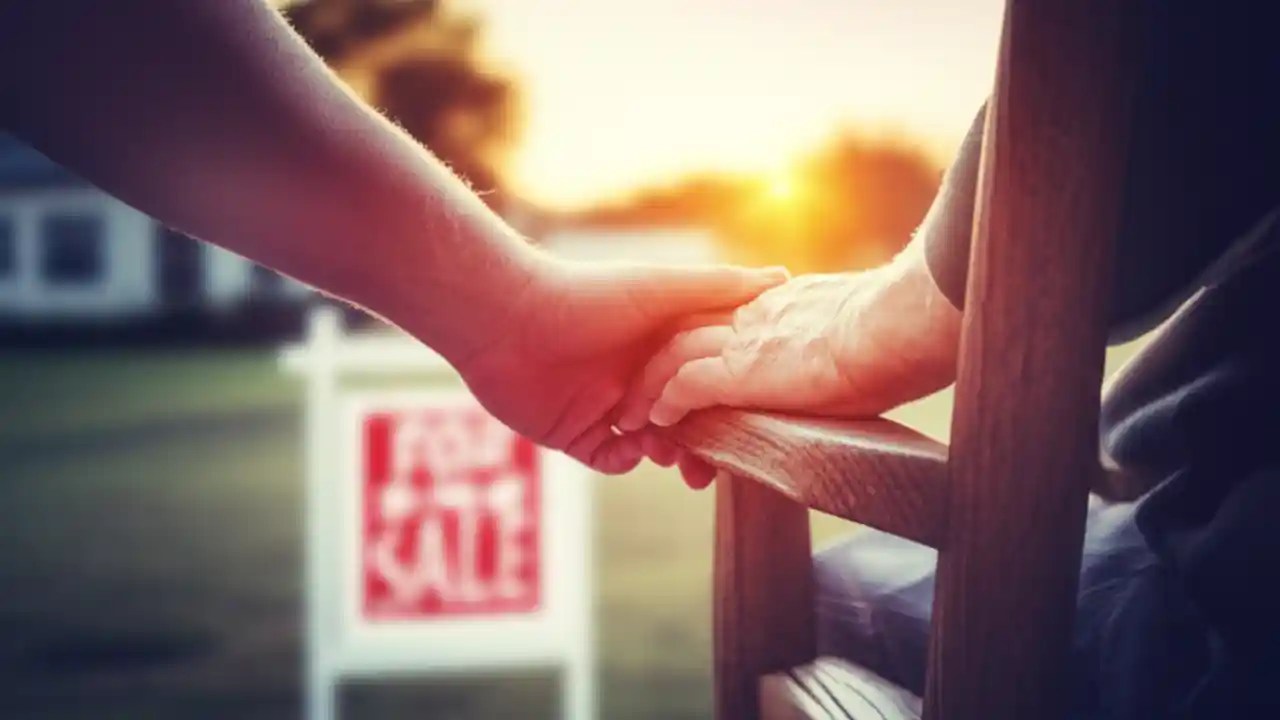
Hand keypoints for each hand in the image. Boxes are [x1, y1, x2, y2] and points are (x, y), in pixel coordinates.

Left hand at [450, 256, 787, 472]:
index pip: (708, 378)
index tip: (755, 415)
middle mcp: (636, 375)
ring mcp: (606, 406)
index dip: (732, 399)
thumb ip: (720, 288)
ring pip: (653, 444)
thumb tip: (785, 279)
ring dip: (670, 452)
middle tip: (718, 462)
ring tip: (676, 454)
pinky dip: (626, 461)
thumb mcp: (662, 289)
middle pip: (686, 418)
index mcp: (661, 343)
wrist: (506, 320)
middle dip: (705, 441)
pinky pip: (610, 460)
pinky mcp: (573, 434)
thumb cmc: (588, 296)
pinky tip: (632, 449)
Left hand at [615, 253, 960, 486]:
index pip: (722, 320)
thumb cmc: (900, 330)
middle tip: (646, 400)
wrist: (902, 323)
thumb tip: (852, 355)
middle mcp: (754, 316)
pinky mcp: (742, 370)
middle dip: (660, 367)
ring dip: (651, 390)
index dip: (699, 346)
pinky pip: (687, 385)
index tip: (689, 373)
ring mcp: (745, 341)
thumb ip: (837, 331)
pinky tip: (660, 422)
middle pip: (686, 335)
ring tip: (638, 420)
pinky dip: (668, 402)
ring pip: (674, 359)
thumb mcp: (860, 323)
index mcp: (780, 303)